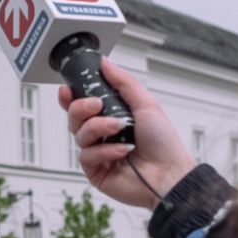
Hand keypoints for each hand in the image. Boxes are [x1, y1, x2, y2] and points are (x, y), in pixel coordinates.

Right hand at [56, 59, 195, 209]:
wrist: (169, 174)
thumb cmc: (163, 143)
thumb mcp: (145, 103)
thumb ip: (123, 82)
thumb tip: (105, 63)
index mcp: (112, 116)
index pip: (83, 105)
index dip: (71, 96)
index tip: (67, 89)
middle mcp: (103, 134)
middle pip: (74, 117)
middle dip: (81, 107)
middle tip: (96, 105)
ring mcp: (98, 153)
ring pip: (79, 134)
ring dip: (98, 127)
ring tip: (119, 128)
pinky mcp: (96, 171)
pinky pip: (86, 156)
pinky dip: (104, 150)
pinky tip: (122, 150)